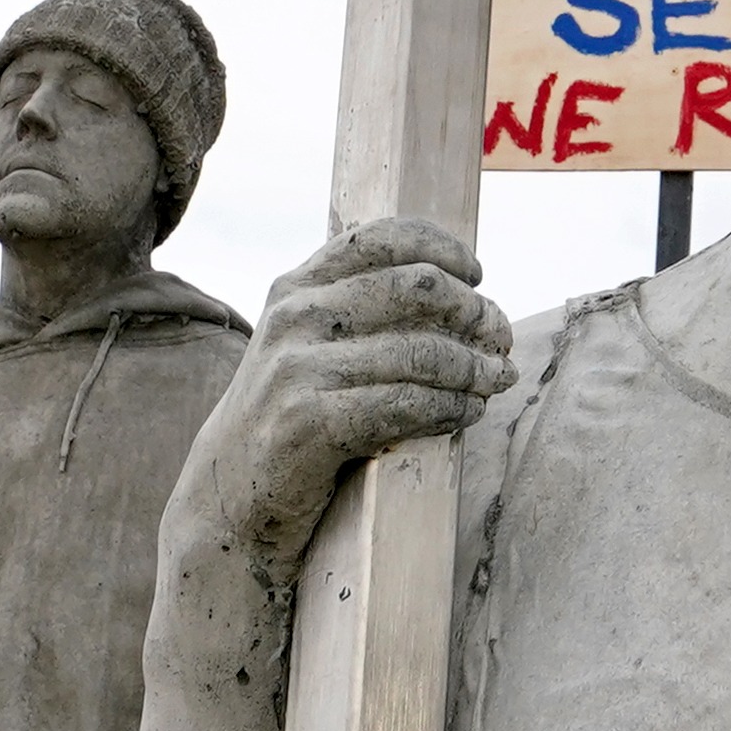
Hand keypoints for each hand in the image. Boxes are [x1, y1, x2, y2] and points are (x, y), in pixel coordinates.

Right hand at [206, 216, 514, 584]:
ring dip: (474, 368)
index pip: (380, 237)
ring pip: (419, 353)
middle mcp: (294, 317)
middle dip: (472, 311)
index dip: (442, 248)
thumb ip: (356, 309)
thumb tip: (460, 292)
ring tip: (496, 380)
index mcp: (296, 286)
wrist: (230, 493)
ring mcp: (297, 370)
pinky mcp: (308, 423)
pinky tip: (467, 413)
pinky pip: (404, 406)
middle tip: (500, 337)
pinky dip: (450, 409)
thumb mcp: (307, 345)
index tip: (476, 275)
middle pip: (415, 288)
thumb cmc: (290, 413)